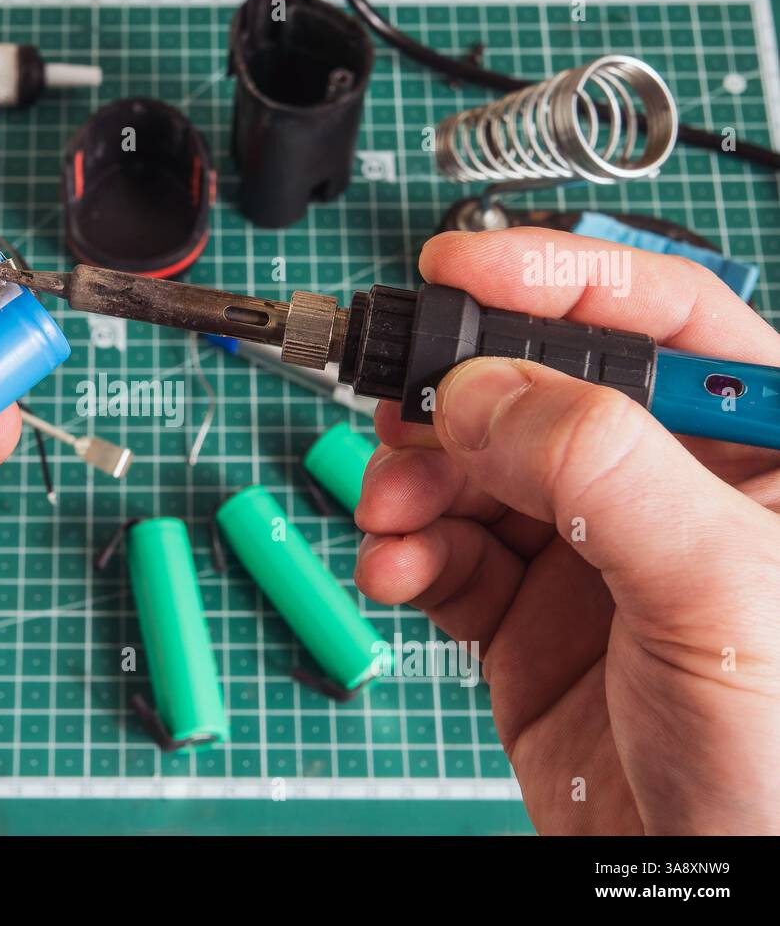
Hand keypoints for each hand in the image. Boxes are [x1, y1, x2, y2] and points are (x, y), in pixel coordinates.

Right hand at [354, 228, 779, 833]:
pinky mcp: (523, 615)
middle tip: (398, 405)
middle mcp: (667, 488)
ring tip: (387, 512)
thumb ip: (600, 468)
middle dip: (456, 395)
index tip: (458, 266)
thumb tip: (484, 387)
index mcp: (758, 451)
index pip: (658, 320)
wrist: (714, 888)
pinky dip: (404, 553)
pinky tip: (393, 569)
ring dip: (412, 480)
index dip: (555, 279)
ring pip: (473, 470)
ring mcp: (587, 552)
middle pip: (537, 390)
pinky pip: (444, 554)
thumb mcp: (715, 589)